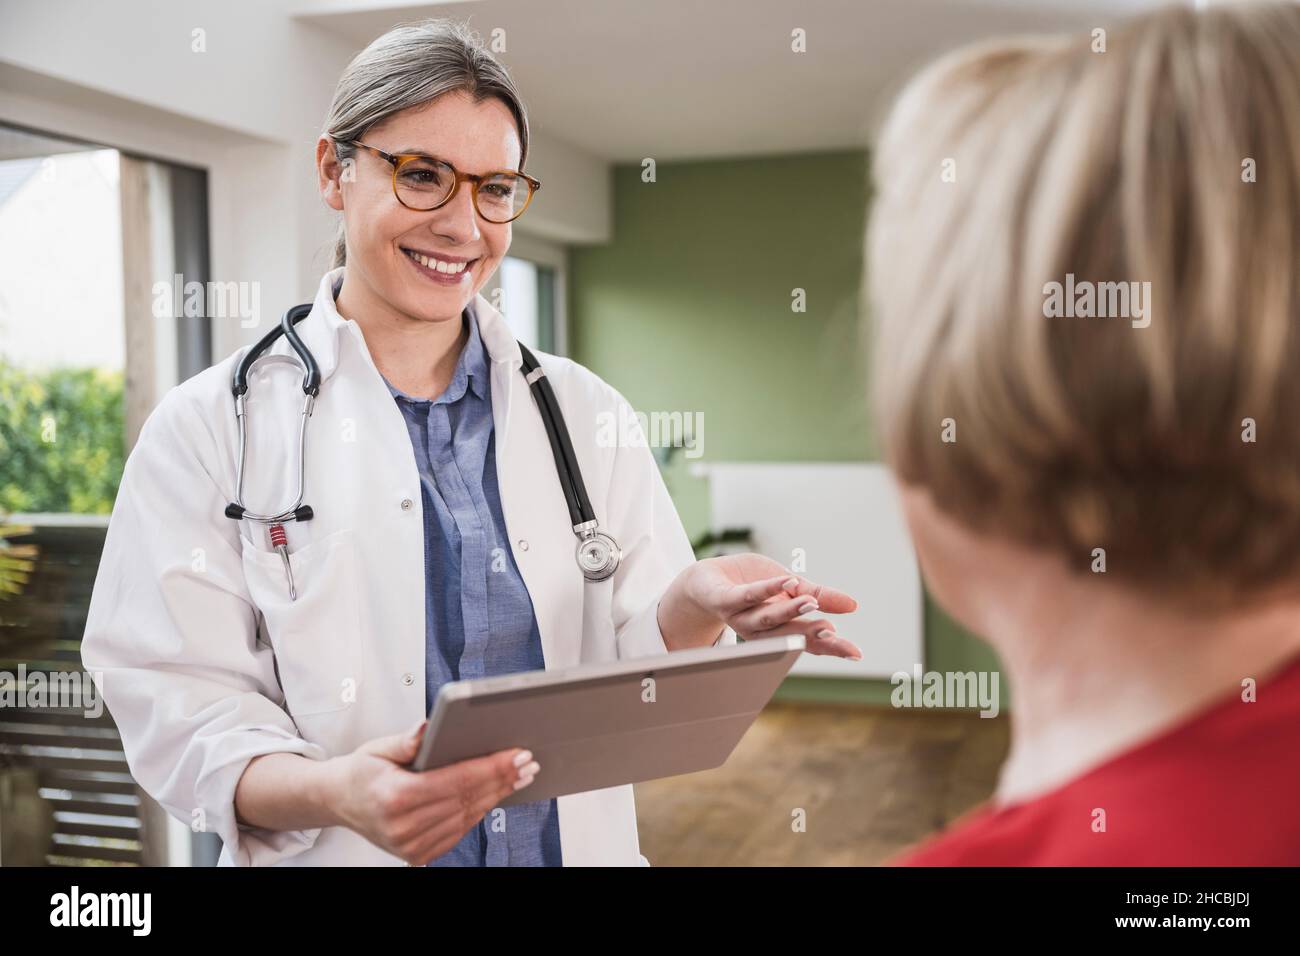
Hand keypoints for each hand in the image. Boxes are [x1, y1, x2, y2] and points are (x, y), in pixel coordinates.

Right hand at [324, 720, 538, 865]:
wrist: (339, 802)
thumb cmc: (361, 772)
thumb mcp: (377, 748)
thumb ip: (406, 739)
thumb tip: (429, 727)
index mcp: (395, 797)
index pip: (457, 780)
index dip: (492, 768)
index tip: (517, 755)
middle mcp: (404, 827)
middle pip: (467, 799)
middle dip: (502, 779)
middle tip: (528, 763)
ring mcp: (411, 845)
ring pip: (467, 818)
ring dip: (496, 796)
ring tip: (518, 777)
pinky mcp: (417, 854)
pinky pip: (458, 831)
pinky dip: (478, 812)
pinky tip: (494, 795)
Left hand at [659, 553, 861, 658]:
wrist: (708, 577)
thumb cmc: (752, 584)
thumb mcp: (791, 585)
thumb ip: (818, 596)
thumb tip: (854, 606)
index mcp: (781, 627)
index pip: (810, 640)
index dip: (832, 647)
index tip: (856, 654)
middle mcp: (762, 629)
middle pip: (791, 634)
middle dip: (812, 634)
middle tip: (833, 633)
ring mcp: (742, 616)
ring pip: (768, 618)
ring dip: (790, 612)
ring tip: (811, 603)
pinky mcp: (725, 600)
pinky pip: (747, 595)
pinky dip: (766, 589)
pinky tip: (786, 581)